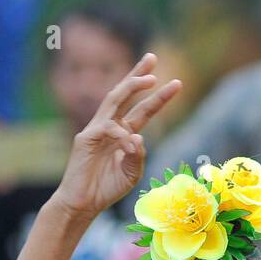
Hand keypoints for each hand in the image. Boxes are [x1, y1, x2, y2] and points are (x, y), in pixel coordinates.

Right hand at [51, 52, 181, 222]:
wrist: (84, 203)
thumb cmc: (107, 188)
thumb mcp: (132, 173)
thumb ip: (138, 156)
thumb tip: (139, 137)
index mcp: (124, 134)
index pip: (143, 110)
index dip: (159, 97)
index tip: (176, 83)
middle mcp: (111, 127)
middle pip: (125, 94)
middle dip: (139, 75)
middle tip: (153, 57)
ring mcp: (96, 130)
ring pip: (113, 100)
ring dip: (131, 87)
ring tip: (150, 79)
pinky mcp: (85, 139)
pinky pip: (107, 129)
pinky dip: (121, 135)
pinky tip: (131, 142)